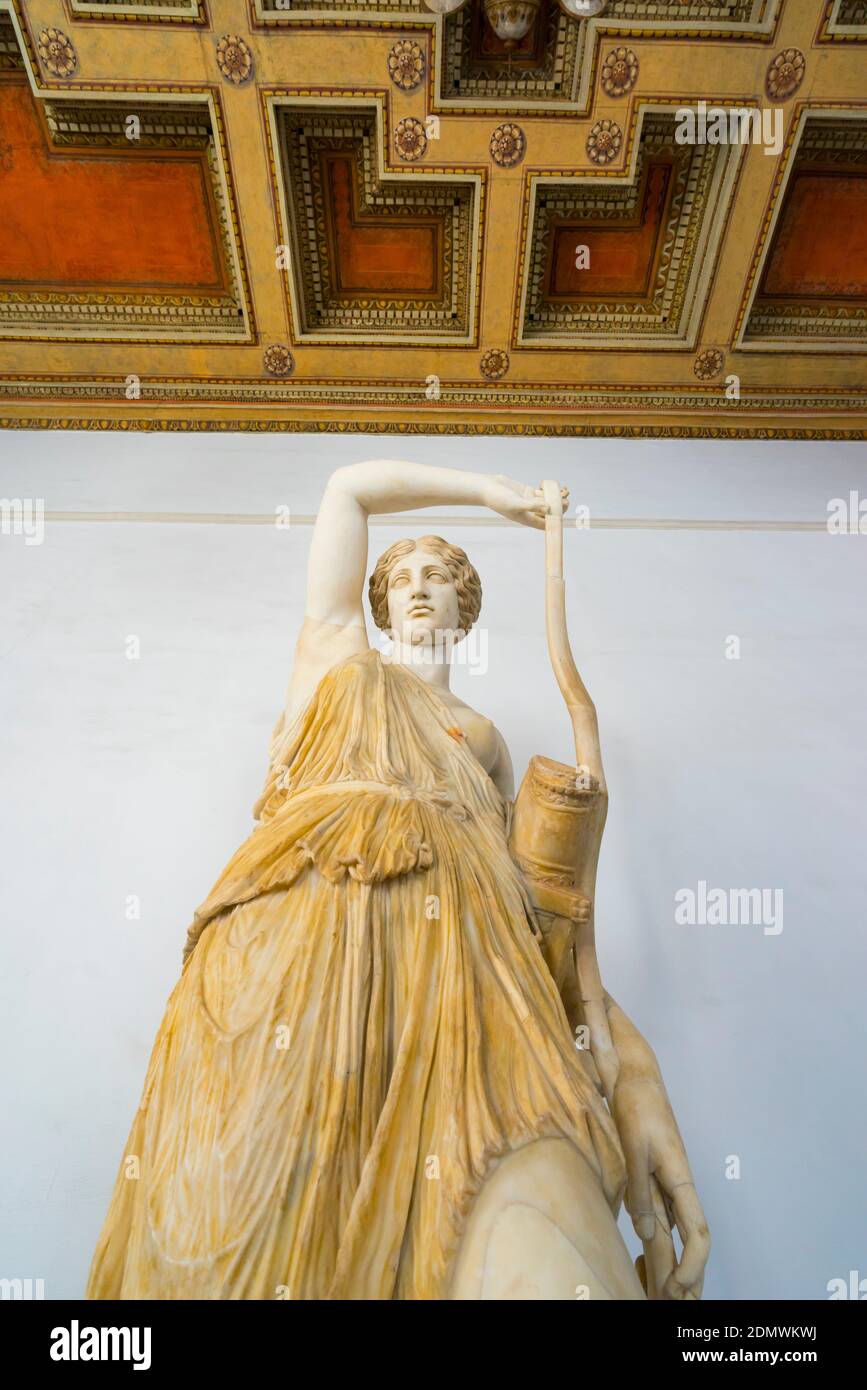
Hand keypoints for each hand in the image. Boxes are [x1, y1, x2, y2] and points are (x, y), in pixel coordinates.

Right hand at [484, 475, 568, 529]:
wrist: (487, 488)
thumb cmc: (498, 499)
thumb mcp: (516, 504)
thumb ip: (533, 506)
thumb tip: (548, 508)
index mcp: (527, 520)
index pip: (545, 524)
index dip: (556, 521)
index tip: (565, 514)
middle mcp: (529, 512)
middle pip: (548, 513)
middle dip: (559, 508)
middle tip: (566, 500)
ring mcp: (529, 502)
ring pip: (546, 502)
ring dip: (556, 498)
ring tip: (565, 492)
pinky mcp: (527, 493)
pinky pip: (541, 493)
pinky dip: (549, 491)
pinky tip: (556, 486)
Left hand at [606, 1002, 709, 1299]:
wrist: (635, 1077)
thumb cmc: (637, 1105)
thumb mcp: (636, 1143)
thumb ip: (640, 1185)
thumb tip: (646, 1229)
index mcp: (680, 1178)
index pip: (698, 1232)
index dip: (692, 1264)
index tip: (677, 1287)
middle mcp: (677, 1186)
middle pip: (690, 1242)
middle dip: (687, 1277)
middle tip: (672, 1305)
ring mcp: (666, 1184)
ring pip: (675, 1235)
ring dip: (669, 1265)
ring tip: (658, 1293)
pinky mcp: (653, 1178)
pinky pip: (660, 1220)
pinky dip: (655, 1245)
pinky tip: (641, 1259)